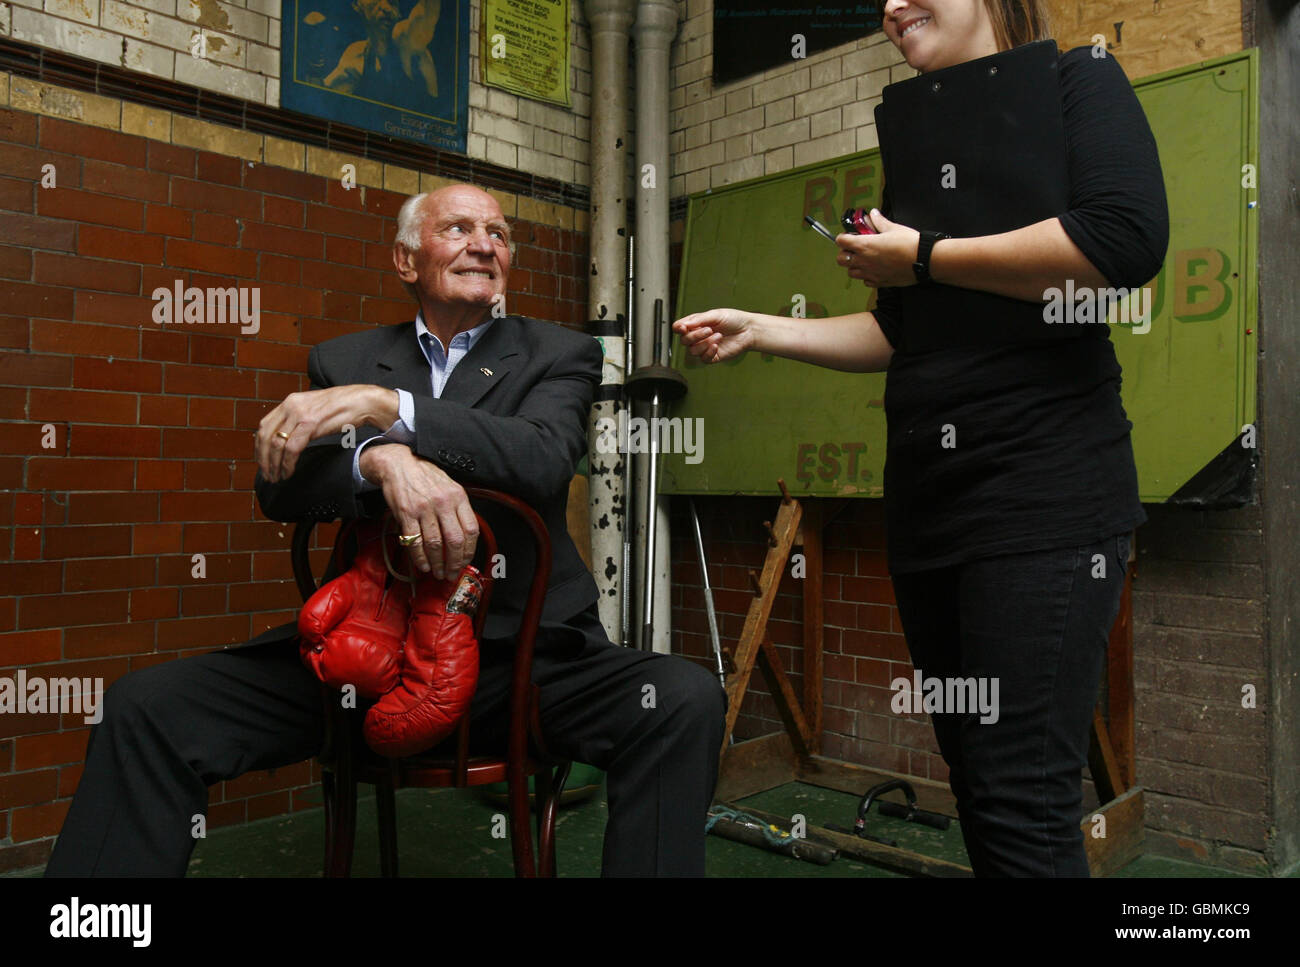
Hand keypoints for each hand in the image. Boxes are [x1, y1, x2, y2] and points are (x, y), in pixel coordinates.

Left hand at [257, 385, 398, 482]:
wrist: (362, 401)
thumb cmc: (343, 407)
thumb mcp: (313, 410)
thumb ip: (298, 421)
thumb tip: (288, 439)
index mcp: (290, 402)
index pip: (264, 426)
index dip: (260, 447)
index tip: (262, 461)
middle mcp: (291, 405)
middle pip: (266, 435)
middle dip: (263, 459)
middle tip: (267, 474)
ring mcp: (300, 414)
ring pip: (277, 443)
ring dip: (274, 464)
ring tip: (277, 476)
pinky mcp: (311, 423)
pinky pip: (292, 448)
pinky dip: (287, 463)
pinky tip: (289, 471)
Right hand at [359, 445, 478, 578]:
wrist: (399, 464)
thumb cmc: (426, 477)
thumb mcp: (450, 487)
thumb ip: (459, 509)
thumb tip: (465, 539)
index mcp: (458, 496)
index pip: (471, 530)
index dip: (470, 551)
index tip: (465, 561)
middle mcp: (443, 503)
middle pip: (455, 541)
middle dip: (454, 563)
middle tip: (451, 574)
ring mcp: (424, 509)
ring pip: (435, 545)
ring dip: (437, 564)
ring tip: (438, 572)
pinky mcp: (406, 514)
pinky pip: (415, 542)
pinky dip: (420, 558)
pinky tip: (424, 565)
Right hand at [671, 308, 755, 362]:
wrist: (748, 330)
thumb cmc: (733, 319)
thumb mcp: (715, 315)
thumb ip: (698, 320)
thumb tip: (683, 325)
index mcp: (696, 324)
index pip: (679, 328)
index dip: (679, 329)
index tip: (684, 328)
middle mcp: (698, 336)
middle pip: (684, 341)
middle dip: (695, 335)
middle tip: (709, 329)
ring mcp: (705, 347)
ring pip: (693, 351)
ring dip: (705, 343)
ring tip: (718, 336)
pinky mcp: (712, 356)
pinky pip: (703, 359)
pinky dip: (709, 352)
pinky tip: (717, 345)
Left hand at [836, 210, 920, 287]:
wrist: (924, 260)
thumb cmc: (910, 243)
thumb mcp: (893, 228)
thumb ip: (879, 222)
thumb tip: (873, 214)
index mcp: (865, 245)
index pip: (841, 241)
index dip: (844, 237)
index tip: (850, 235)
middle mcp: (864, 261)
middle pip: (841, 260)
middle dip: (845, 253)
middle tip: (855, 248)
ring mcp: (870, 273)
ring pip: (851, 272)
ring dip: (854, 265)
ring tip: (865, 259)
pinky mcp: (879, 282)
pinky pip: (866, 281)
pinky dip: (867, 276)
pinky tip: (875, 269)